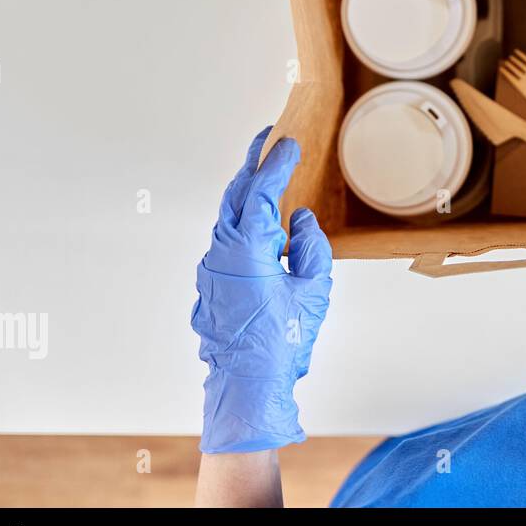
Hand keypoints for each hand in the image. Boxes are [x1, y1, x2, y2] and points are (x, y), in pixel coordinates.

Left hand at [190, 128, 332, 452]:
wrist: (247, 385)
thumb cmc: (281, 342)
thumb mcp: (312, 289)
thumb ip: (310, 246)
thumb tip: (298, 222)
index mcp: (246, 248)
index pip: (260, 192)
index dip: (275, 164)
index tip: (287, 143)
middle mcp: (221, 252)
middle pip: (234, 196)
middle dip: (252, 166)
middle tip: (267, 140)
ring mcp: (213, 268)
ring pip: (227, 217)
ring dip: (246, 192)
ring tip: (265, 172)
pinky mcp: (214, 283)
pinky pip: (227, 239)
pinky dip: (243, 219)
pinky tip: (260, 220)